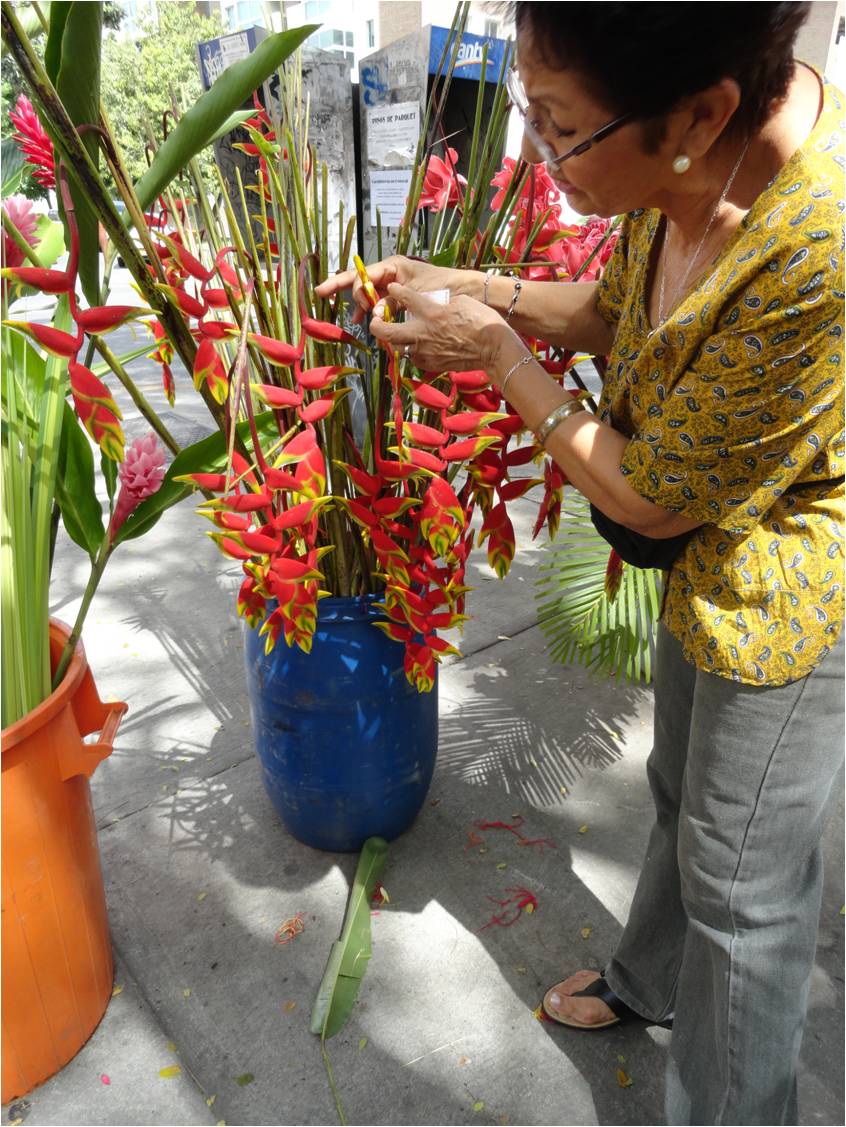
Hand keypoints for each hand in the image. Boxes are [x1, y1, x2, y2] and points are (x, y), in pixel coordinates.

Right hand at [315, 255, 457, 325]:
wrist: (465, 292)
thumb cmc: (443, 287)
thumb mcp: (415, 293)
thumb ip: (392, 303)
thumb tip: (373, 314)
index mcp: (393, 266)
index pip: (363, 274)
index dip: (349, 285)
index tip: (339, 296)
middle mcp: (390, 273)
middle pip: (360, 279)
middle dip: (341, 286)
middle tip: (322, 292)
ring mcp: (394, 284)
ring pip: (368, 293)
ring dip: (359, 305)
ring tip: (353, 318)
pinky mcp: (399, 296)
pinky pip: (379, 302)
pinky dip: (372, 311)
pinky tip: (364, 321)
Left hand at [369, 283, 509, 373]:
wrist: (494, 348)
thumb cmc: (481, 320)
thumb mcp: (459, 301)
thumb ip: (438, 302)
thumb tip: (427, 303)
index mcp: (431, 313)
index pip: (404, 297)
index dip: (395, 291)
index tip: (393, 289)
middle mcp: (423, 333)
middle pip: (386, 332)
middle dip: (376, 326)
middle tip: (375, 322)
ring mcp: (425, 352)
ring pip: (397, 348)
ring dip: (393, 341)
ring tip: (395, 335)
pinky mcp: (431, 365)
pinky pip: (413, 358)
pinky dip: (411, 351)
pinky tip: (416, 346)